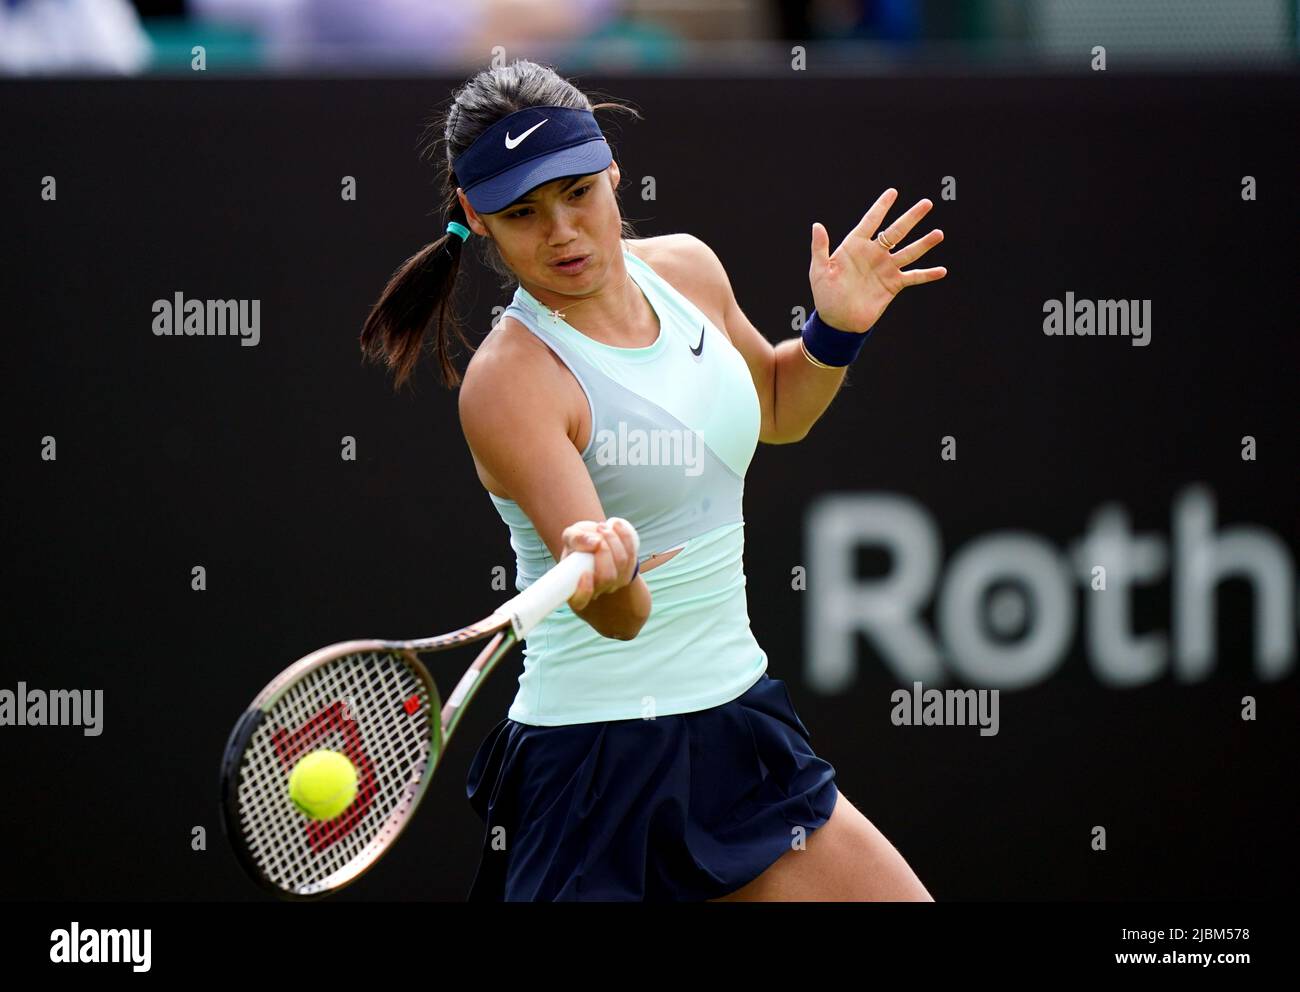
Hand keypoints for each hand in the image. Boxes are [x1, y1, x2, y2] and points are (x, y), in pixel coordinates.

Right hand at [560, 517, 638, 611]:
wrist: (594, 539)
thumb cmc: (578, 542)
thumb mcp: (571, 536)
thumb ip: (575, 538)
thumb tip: (595, 543)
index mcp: (575, 588)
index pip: (579, 601)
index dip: (584, 591)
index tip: (585, 574)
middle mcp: (596, 590)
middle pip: (607, 578)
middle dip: (605, 551)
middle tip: (597, 534)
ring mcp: (614, 584)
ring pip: (621, 564)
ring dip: (614, 540)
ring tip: (603, 527)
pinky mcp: (628, 572)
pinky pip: (632, 555)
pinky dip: (625, 538)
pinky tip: (616, 525)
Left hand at [810, 188, 946, 333]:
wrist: (838, 321)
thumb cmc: (825, 295)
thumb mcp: (819, 271)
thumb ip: (820, 248)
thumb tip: (817, 225)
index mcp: (855, 246)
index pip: (871, 221)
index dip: (881, 207)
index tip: (893, 192)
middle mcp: (874, 253)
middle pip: (896, 232)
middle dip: (911, 218)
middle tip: (927, 203)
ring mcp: (886, 268)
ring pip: (909, 252)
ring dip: (924, 243)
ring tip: (938, 233)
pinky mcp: (893, 284)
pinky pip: (913, 277)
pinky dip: (927, 275)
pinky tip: (942, 270)